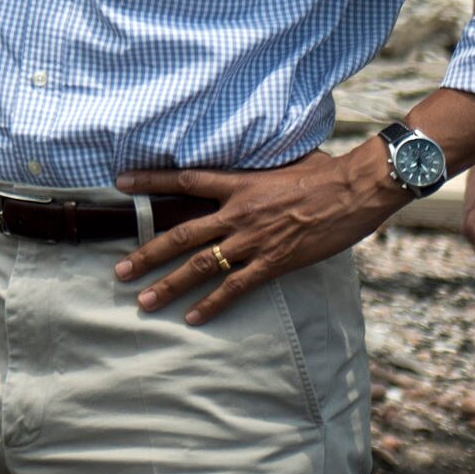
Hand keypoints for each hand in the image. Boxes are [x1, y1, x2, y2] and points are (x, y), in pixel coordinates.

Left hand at [114, 142, 399, 323]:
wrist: (355, 191)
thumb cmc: (324, 173)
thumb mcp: (281, 161)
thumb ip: (255, 166)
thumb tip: (247, 156)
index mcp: (237, 184)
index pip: (182, 180)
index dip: (149, 180)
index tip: (120, 183)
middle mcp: (237, 213)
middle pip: (180, 234)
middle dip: (146, 254)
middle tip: (119, 271)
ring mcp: (253, 240)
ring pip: (201, 265)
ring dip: (170, 284)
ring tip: (144, 301)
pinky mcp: (274, 262)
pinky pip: (236, 287)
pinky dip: (212, 304)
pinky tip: (192, 317)